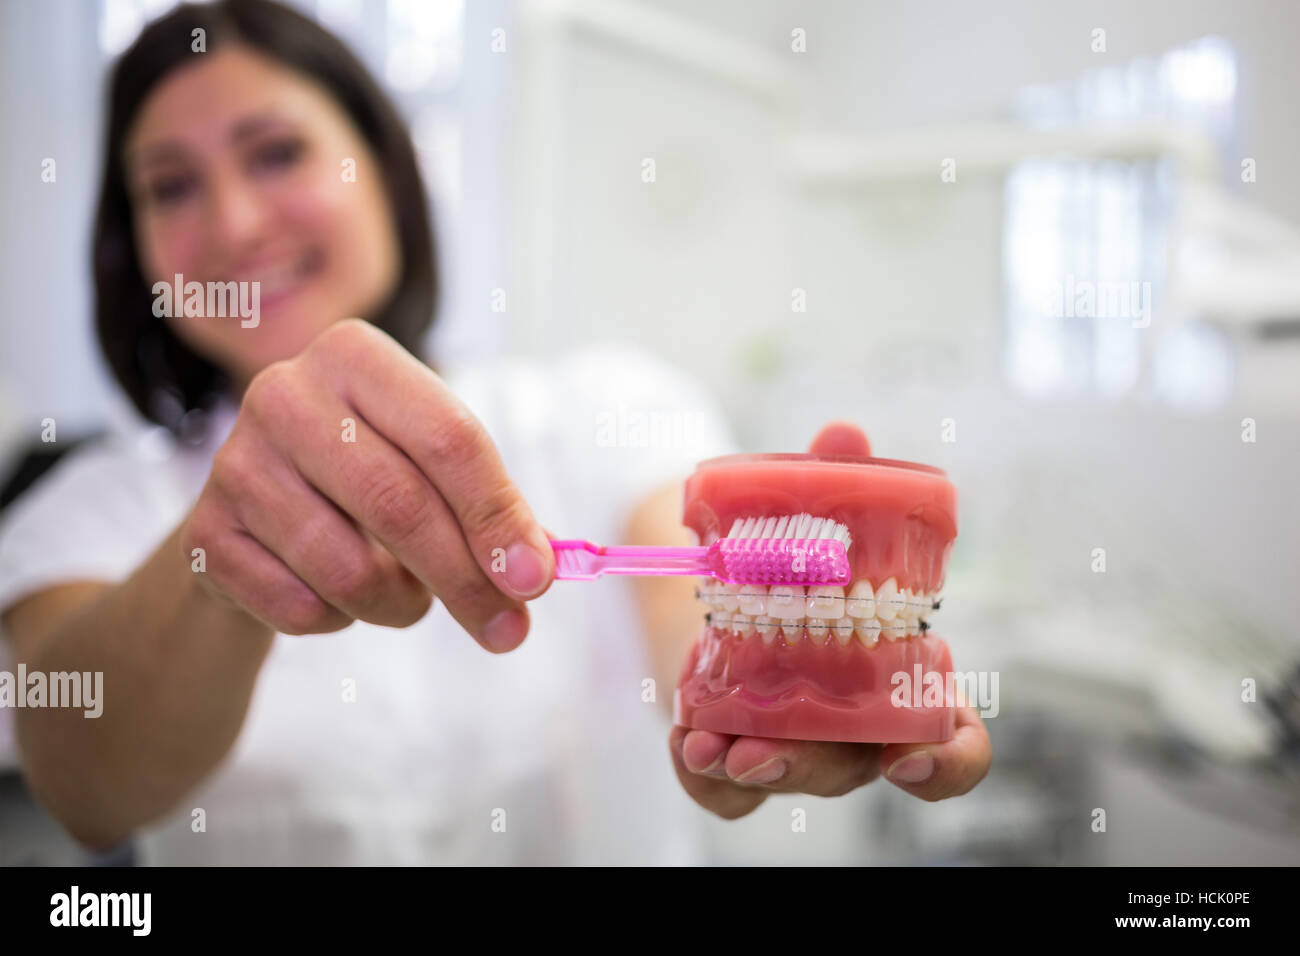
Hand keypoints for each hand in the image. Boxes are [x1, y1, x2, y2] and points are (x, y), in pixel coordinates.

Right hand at [180, 318, 553, 649]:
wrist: (253, 520)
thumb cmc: (367, 482)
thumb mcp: (432, 471)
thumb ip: (491, 510)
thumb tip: (537, 571)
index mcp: (355, 356)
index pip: (448, 438)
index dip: (497, 515)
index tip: (537, 580)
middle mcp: (284, 394)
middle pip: (399, 504)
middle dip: (465, 580)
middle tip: (507, 630)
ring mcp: (233, 463)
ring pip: (348, 570)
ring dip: (401, 605)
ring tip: (407, 595)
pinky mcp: (202, 537)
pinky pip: (300, 608)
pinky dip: (339, 620)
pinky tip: (334, 592)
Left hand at [668, 420, 989, 818]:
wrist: (737, 604)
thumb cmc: (807, 572)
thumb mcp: (822, 527)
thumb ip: (840, 486)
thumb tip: (842, 434)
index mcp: (904, 681)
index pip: (956, 745)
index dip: (947, 764)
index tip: (907, 758)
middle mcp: (859, 728)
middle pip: (854, 766)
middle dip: (809, 763)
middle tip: (758, 749)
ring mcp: (803, 751)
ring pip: (788, 780)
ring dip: (746, 770)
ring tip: (704, 743)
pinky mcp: (744, 762)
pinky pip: (729, 796)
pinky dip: (702, 775)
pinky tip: (681, 736)